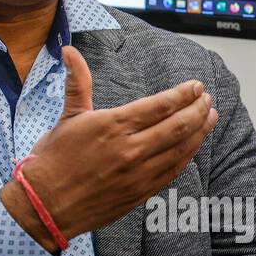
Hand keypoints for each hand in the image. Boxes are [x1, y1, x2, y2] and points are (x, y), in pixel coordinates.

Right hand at [0, 45, 218, 252]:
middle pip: (178, 125)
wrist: (45, 204)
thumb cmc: (53, 159)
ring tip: (210, 118)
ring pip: (181, 149)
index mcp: (113, 125)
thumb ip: (78, 82)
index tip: (196, 86)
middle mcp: (130, 148)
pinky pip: (173, 171)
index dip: (183, 94)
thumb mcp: (68, 116)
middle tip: (207, 99)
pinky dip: (187, 156)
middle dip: (198, 109)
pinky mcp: (140, 193)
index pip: (160, 105)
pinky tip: (193, 147)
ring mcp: (138, 173)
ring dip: (200, 131)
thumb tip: (69, 50)